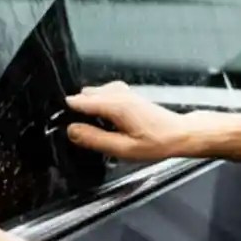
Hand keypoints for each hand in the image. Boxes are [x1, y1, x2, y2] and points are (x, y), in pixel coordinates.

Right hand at [65, 81, 197, 160]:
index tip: (60, 125)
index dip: (67, 113)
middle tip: (81, 133)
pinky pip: (103, 95)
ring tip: (94, 129)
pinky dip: (98, 105)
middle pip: (84, 95)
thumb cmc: (157, 142)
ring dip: (88, 108)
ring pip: (92, 94)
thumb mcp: (123, 149)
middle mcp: (118, 93)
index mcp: (115, 105)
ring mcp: (122, 91)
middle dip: (77, 111)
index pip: (79, 101)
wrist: (180, 134)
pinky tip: (105, 122)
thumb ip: (95, 139)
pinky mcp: (126, 94)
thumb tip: (72, 131)